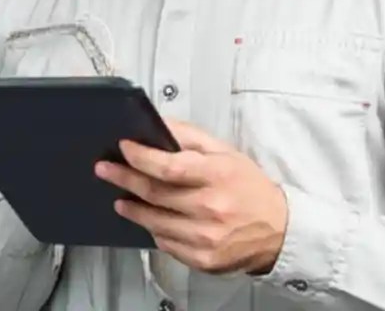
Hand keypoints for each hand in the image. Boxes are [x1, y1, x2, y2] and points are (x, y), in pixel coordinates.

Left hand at [94, 119, 287, 274]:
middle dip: (124, 178)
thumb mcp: (225, 152)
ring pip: (154, 221)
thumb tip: (157, 124)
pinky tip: (150, 218)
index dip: (141, 157)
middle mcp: (211, 208)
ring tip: (121, 197)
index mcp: (218, 176)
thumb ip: (189, 136)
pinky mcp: (203, 259)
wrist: (278, 229)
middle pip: (155, 193)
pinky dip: (153, 229)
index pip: (170, 166)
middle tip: (106, 170)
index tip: (124, 148)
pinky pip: (165, 243)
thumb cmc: (249, 188)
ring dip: (132, 208)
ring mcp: (206, 237)